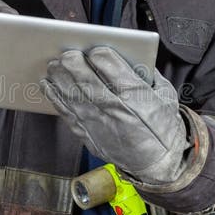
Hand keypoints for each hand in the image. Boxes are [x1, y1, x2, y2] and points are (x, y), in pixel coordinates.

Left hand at [41, 45, 190, 185]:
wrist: (158, 164)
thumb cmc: (163, 127)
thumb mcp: (166, 96)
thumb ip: (148, 75)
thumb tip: (130, 56)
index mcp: (136, 96)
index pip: (110, 66)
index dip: (100, 54)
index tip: (95, 49)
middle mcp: (114, 109)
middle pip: (86, 80)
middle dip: (72, 63)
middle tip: (66, 53)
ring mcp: (98, 124)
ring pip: (71, 95)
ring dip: (59, 78)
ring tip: (54, 65)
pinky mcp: (88, 135)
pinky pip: (66, 113)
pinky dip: (54, 97)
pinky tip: (48, 85)